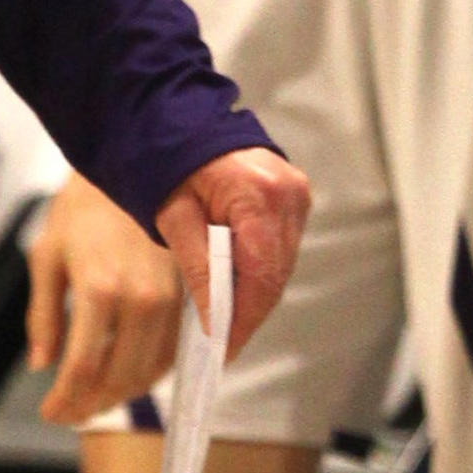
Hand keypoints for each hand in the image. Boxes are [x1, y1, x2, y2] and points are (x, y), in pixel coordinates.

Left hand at [27, 172, 183, 425]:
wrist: (131, 168)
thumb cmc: (80, 210)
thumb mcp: (47, 257)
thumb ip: (44, 316)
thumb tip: (42, 366)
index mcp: (99, 289)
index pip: (82, 368)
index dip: (65, 401)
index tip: (51, 414)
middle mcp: (140, 299)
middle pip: (119, 378)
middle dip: (91, 405)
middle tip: (71, 413)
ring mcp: (169, 298)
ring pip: (151, 371)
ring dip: (121, 394)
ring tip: (94, 399)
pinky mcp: (188, 295)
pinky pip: (174, 351)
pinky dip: (150, 372)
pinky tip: (126, 375)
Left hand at [157, 145, 308, 356]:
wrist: (188, 125)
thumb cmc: (174, 165)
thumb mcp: (175, 217)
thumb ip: (199, 266)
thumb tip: (213, 318)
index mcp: (257, 192)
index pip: (259, 271)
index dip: (244, 316)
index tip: (225, 347)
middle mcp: (288, 194)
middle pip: (276, 273)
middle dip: (250, 313)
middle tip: (224, 344)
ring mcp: (298, 195)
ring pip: (282, 266)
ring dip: (256, 296)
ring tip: (228, 324)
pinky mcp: (296, 200)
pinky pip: (282, 250)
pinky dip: (261, 274)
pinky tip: (238, 290)